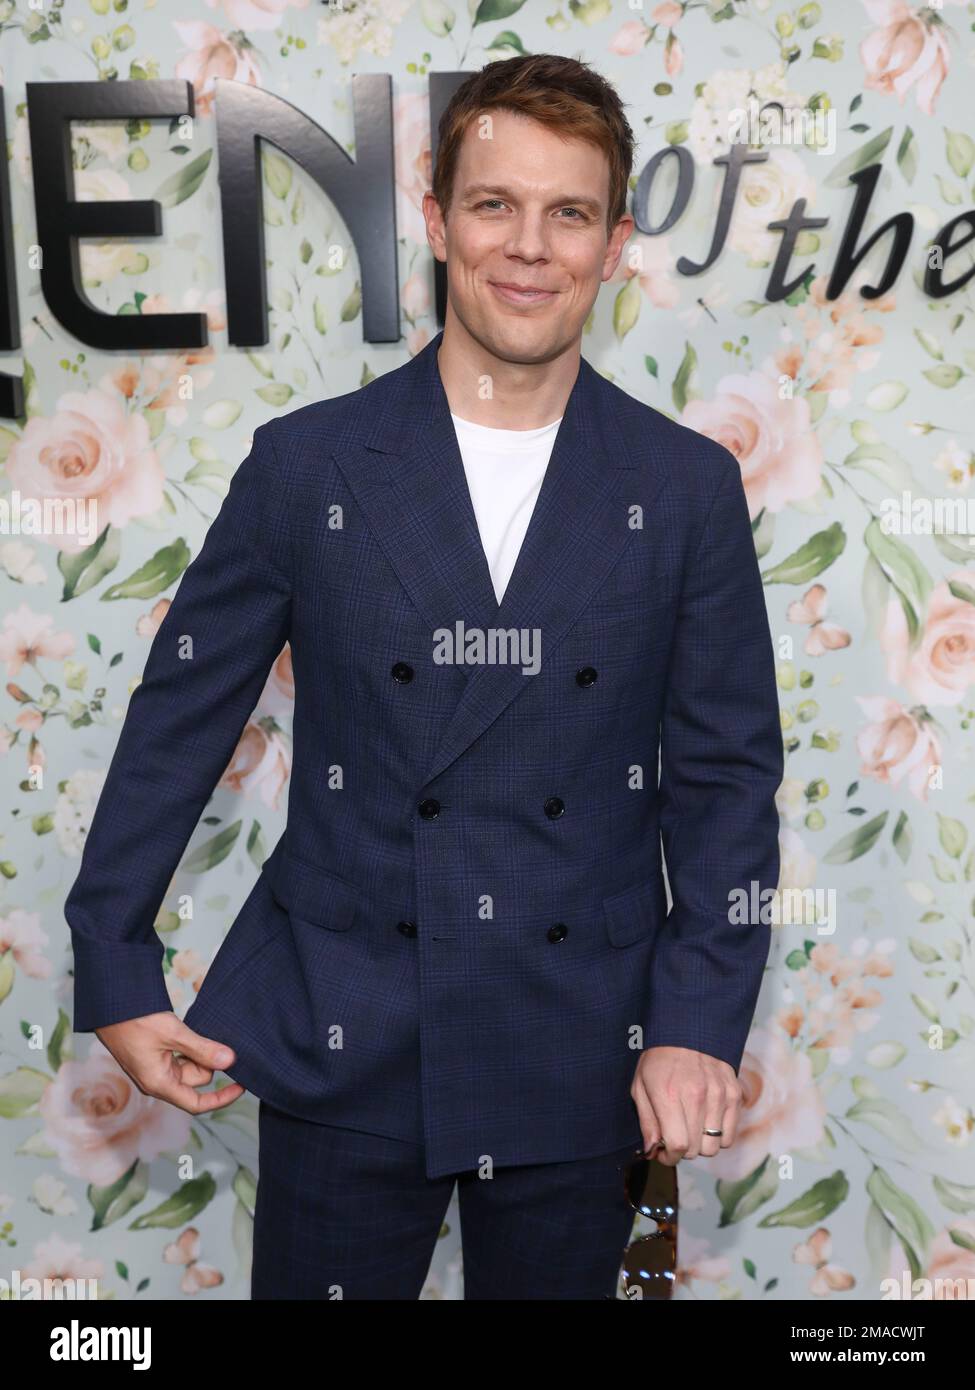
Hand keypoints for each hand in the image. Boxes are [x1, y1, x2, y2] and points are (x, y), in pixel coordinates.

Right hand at [94, 1012, 243, 1113]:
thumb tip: (230, 1061)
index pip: (196, 1104)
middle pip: (196, 1081)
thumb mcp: (173, 1034)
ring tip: (192, 1030)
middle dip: (207, 1061)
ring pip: (190, 1067)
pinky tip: (189, 1031)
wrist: (111, 1005)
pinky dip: (190, 1047)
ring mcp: (155, 1069)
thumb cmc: (135, 1021)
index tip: (241, 1086)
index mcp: (159, 1084)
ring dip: (198, 1052)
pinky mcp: (154, 1057)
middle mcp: (157, 1081)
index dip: (221, 1098)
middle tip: (208, 1037)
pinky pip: (181, 1057)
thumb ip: (203, 1050)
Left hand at [630, 1045, 740, 1164]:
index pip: (678, 1146)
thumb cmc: (658, 1059)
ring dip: (700, 1144)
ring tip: (690, 1129)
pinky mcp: (734, 1094)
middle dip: (682, 1151)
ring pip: (713, 1147)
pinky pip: (729, 1136)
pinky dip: (718, 1137)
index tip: (663, 1153)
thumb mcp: (640, 1086)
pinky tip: (706, 1123)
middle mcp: (697, 1097)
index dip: (669, 1157)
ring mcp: (719, 1095)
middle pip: (695, 1150)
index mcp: (669, 1095)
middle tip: (674, 1138)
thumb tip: (652, 1151)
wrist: (687, 1030)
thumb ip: (646, 1122)